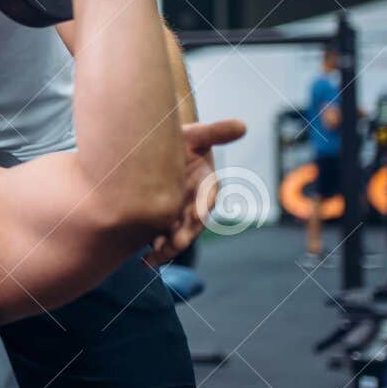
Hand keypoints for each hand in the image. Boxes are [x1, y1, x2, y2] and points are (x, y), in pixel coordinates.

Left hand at [144, 117, 246, 267]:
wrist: (155, 149)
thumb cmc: (179, 140)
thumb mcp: (195, 134)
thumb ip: (215, 132)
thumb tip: (242, 126)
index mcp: (207, 184)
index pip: (208, 198)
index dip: (202, 206)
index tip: (196, 215)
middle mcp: (195, 203)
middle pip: (192, 223)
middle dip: (184, 234)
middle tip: (175, 244)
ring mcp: (179, 215)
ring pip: (177, 236)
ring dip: (168, 248)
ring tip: (155, 257)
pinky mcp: (162, 221)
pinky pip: (161, 239)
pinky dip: (155, 251)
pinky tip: (144, 261)